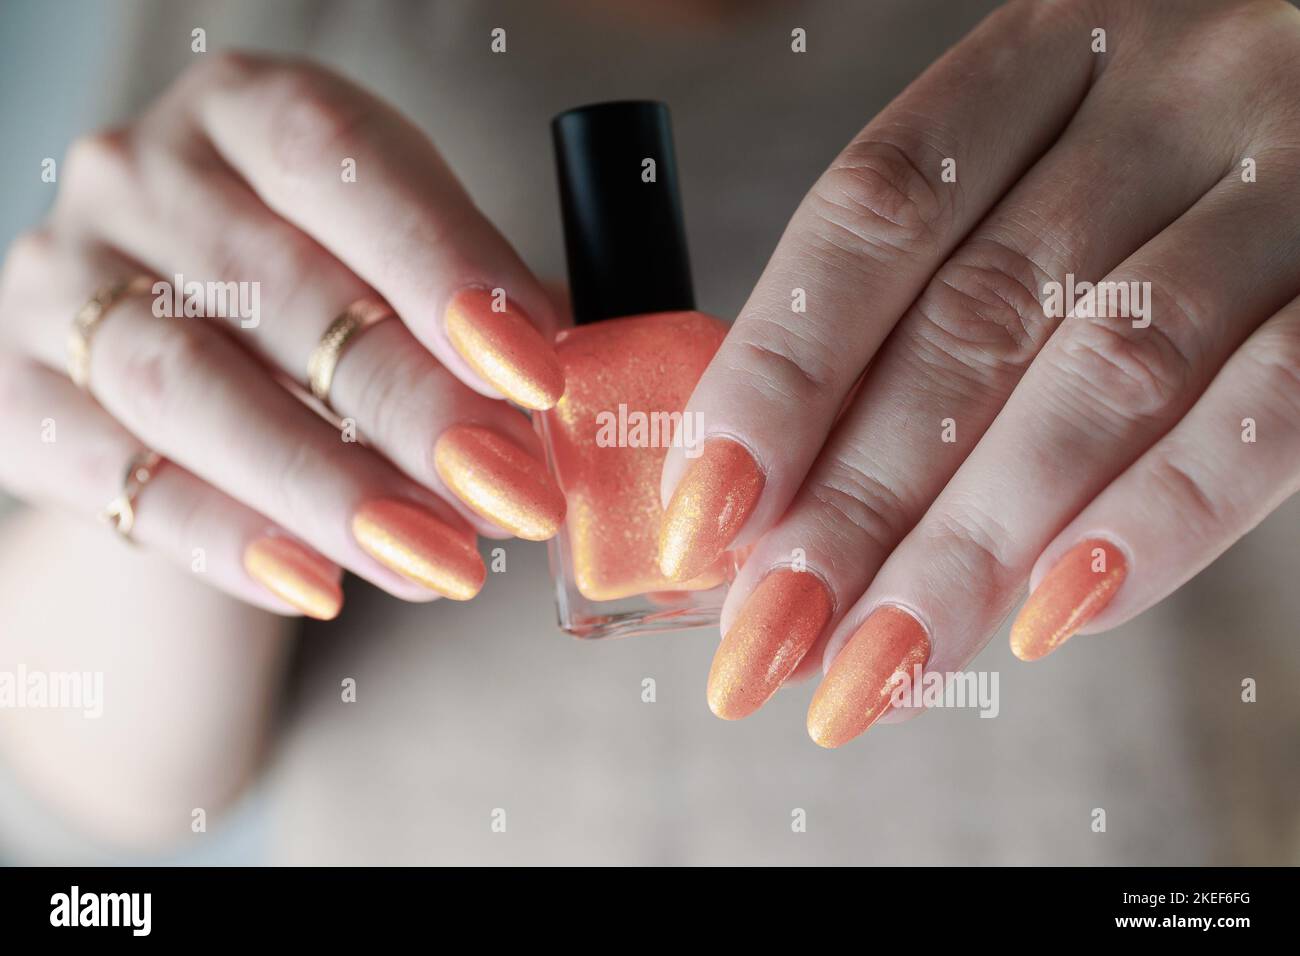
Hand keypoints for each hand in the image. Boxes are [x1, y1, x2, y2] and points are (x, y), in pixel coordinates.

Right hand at [0, 53, 565, 618]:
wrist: (178, 344)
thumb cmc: (320, 283)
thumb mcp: (399, 255)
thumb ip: (481, 308)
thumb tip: (592, 391)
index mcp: (249, 109)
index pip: (340, 161)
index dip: (444, 266)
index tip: (537, 375)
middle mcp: (138, 173)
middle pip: (279, 290)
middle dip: (410, 405)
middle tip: (511, 494)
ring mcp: (62, 280)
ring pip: (191, 390)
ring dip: (330, 489)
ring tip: (441, 560)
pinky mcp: (20, 389)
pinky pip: (123, 478)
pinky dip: (228, 541)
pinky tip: (321, 585)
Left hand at [659, 0, 1299, 743]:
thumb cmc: (1175, 155)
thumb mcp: (1048, 166)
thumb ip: (937, 295)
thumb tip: (784, 494)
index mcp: (1042, 55)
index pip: (873, 214)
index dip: (777, 371)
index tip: (704, 514)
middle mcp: (1162, 98)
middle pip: (971, 317)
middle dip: (854, 501)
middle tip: (768, 632)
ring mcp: (1280, 180)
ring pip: (1106, 374)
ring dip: (973, 543)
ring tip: (878, 664)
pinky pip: (1272, 408)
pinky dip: (1157, 521)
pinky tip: (1050, 614)